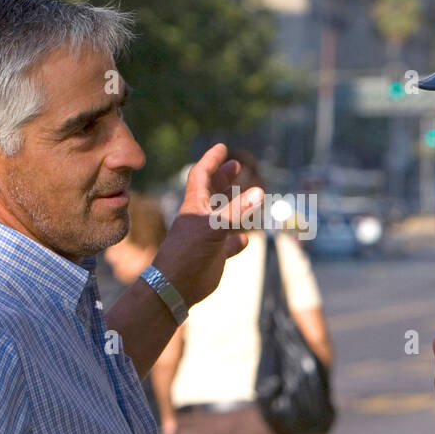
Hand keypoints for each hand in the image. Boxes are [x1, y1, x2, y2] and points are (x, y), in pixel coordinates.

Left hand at [152, 143, 261, 308]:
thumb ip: (236, 211)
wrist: (175, 286)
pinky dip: (238, 240)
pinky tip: (245, 238)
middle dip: (223, 178)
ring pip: (223, 216)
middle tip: (235, 165)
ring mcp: (207, 237)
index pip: (202, 175)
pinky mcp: (214, 255)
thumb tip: (259, 191)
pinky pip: (229, 244)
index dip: (211, 160)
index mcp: (195, 205)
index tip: (222, 147)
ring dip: (234, 205)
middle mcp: (200, 218)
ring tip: (246, 195)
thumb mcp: (213, 228)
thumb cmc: (188, 253)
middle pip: (212, 192)